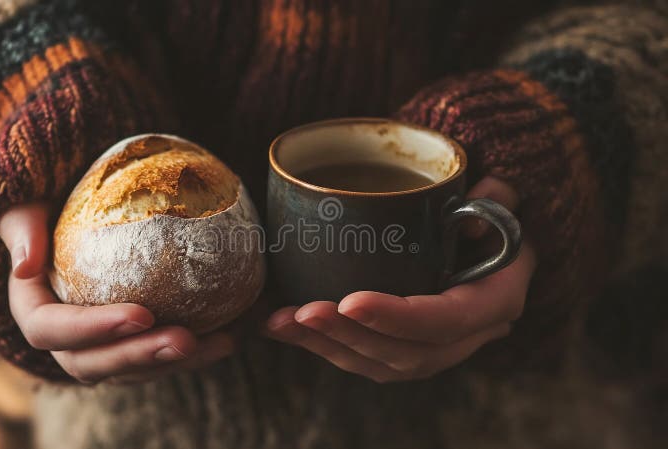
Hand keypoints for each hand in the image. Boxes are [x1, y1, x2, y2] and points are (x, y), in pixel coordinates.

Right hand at [0, 203, 234, 383]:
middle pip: (93, 363)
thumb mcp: (24, 204)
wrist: (69, 214)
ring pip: (131, 369)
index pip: (50, 329)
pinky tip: (229, 336)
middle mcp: (61, 339)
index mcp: (31, 308)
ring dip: (174, 363)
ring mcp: (97, 346)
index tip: (141, 313)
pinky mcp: (128, 344)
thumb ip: (22, 227)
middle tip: (186, 340)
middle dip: (141, 356)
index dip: (93, 329)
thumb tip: (26, 265)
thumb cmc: (47, 205)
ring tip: (219, 344)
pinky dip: (193, 353)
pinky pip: (156, 359)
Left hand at [263, 177, 535, 382]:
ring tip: (281, 322)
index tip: (349, 300)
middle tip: (302, 312)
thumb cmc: (491, 212)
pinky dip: (321, 345)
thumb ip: (496, 196)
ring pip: (379, 364)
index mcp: (495, 301)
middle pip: (406, 354)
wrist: (491, 238)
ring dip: (327, 346)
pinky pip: (363, 358)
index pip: (446, 322)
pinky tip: (282, 326)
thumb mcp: (503, 196)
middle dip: (349, 337)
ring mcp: (435, 349)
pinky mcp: (405, 348)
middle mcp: (468, 337)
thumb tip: (469, 221)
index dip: (397, 317)